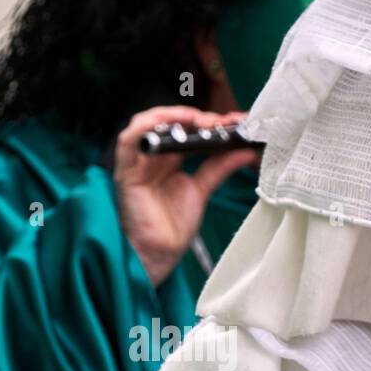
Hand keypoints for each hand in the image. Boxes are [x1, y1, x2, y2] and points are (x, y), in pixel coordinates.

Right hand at [114, 106, 258, 285]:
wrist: (159, 253)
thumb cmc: (172, 226)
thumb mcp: (202, 190)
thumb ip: (219, 167)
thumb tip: (244, 150)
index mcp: (168, 160)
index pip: (185, 130)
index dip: (208, 122)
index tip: (234, 122)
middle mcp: (152, 158)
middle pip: (169, 124)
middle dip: (196, 117)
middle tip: (222, 121)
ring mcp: (138, 163)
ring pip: (146, 125)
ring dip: (171, 117)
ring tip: (198, 120)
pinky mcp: (127, 171)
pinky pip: (128, 142)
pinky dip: (145, 127)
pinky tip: (168, 123)